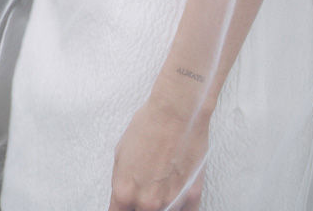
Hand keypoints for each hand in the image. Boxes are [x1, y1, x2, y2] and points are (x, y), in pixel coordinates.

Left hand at [108, 96, 207, 210]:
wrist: (176, 111)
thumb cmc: (150, 124)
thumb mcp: (121, 152)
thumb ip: (121, 182)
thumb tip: (123, 198)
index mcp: (125, 192)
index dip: (123, 209)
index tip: (126, 206)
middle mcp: (147, 202)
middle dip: (140, 207)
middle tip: (146, 191)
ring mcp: (171, 201)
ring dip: (162, 205)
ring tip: (162, 186)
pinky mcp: (191, 196)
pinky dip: (180, 207)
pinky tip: (177, 198)